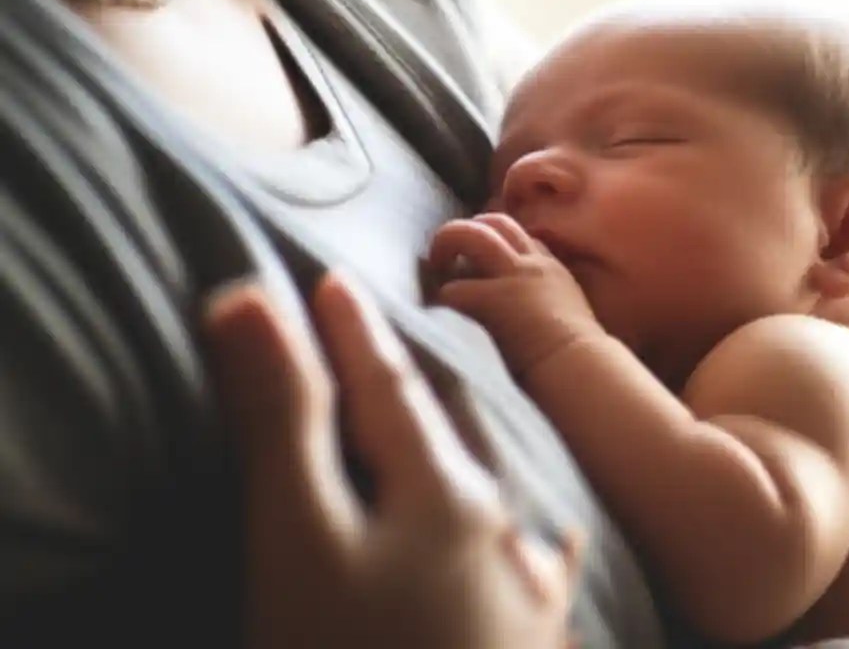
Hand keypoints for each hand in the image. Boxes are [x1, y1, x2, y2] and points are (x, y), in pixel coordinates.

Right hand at [203, 273, 579, 648]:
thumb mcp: (301, 540)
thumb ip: (284, 422)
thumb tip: (252, 301)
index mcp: (444, 491)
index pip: (391, 388)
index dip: (355, 334)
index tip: (335, 281)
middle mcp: (501, 525)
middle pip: (450, 430)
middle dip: (414, 382)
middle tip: (390, 337)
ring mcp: (527, 586)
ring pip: (495, 488)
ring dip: (464, 445)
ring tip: (448, 422)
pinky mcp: (532, 638)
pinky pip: (535, 558)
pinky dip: (523, 529)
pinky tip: (551, 540)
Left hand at [424, 213, 604, 376]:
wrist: (581, 370)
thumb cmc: (579, 358)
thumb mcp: (573, 317)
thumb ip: (552, 306)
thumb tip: (534, 318)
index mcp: (552, 270)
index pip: (522, 237)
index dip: (498, 242)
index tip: (483, 260)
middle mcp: (533, 265)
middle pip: (496, 222)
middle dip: (466, 230)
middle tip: (448, 255)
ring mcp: (512, 278)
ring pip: (470, 234)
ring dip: (446, 243)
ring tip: (435, 266)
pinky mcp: (492, 299)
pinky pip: (453, 288)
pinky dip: (443, 299)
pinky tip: (440, 315)